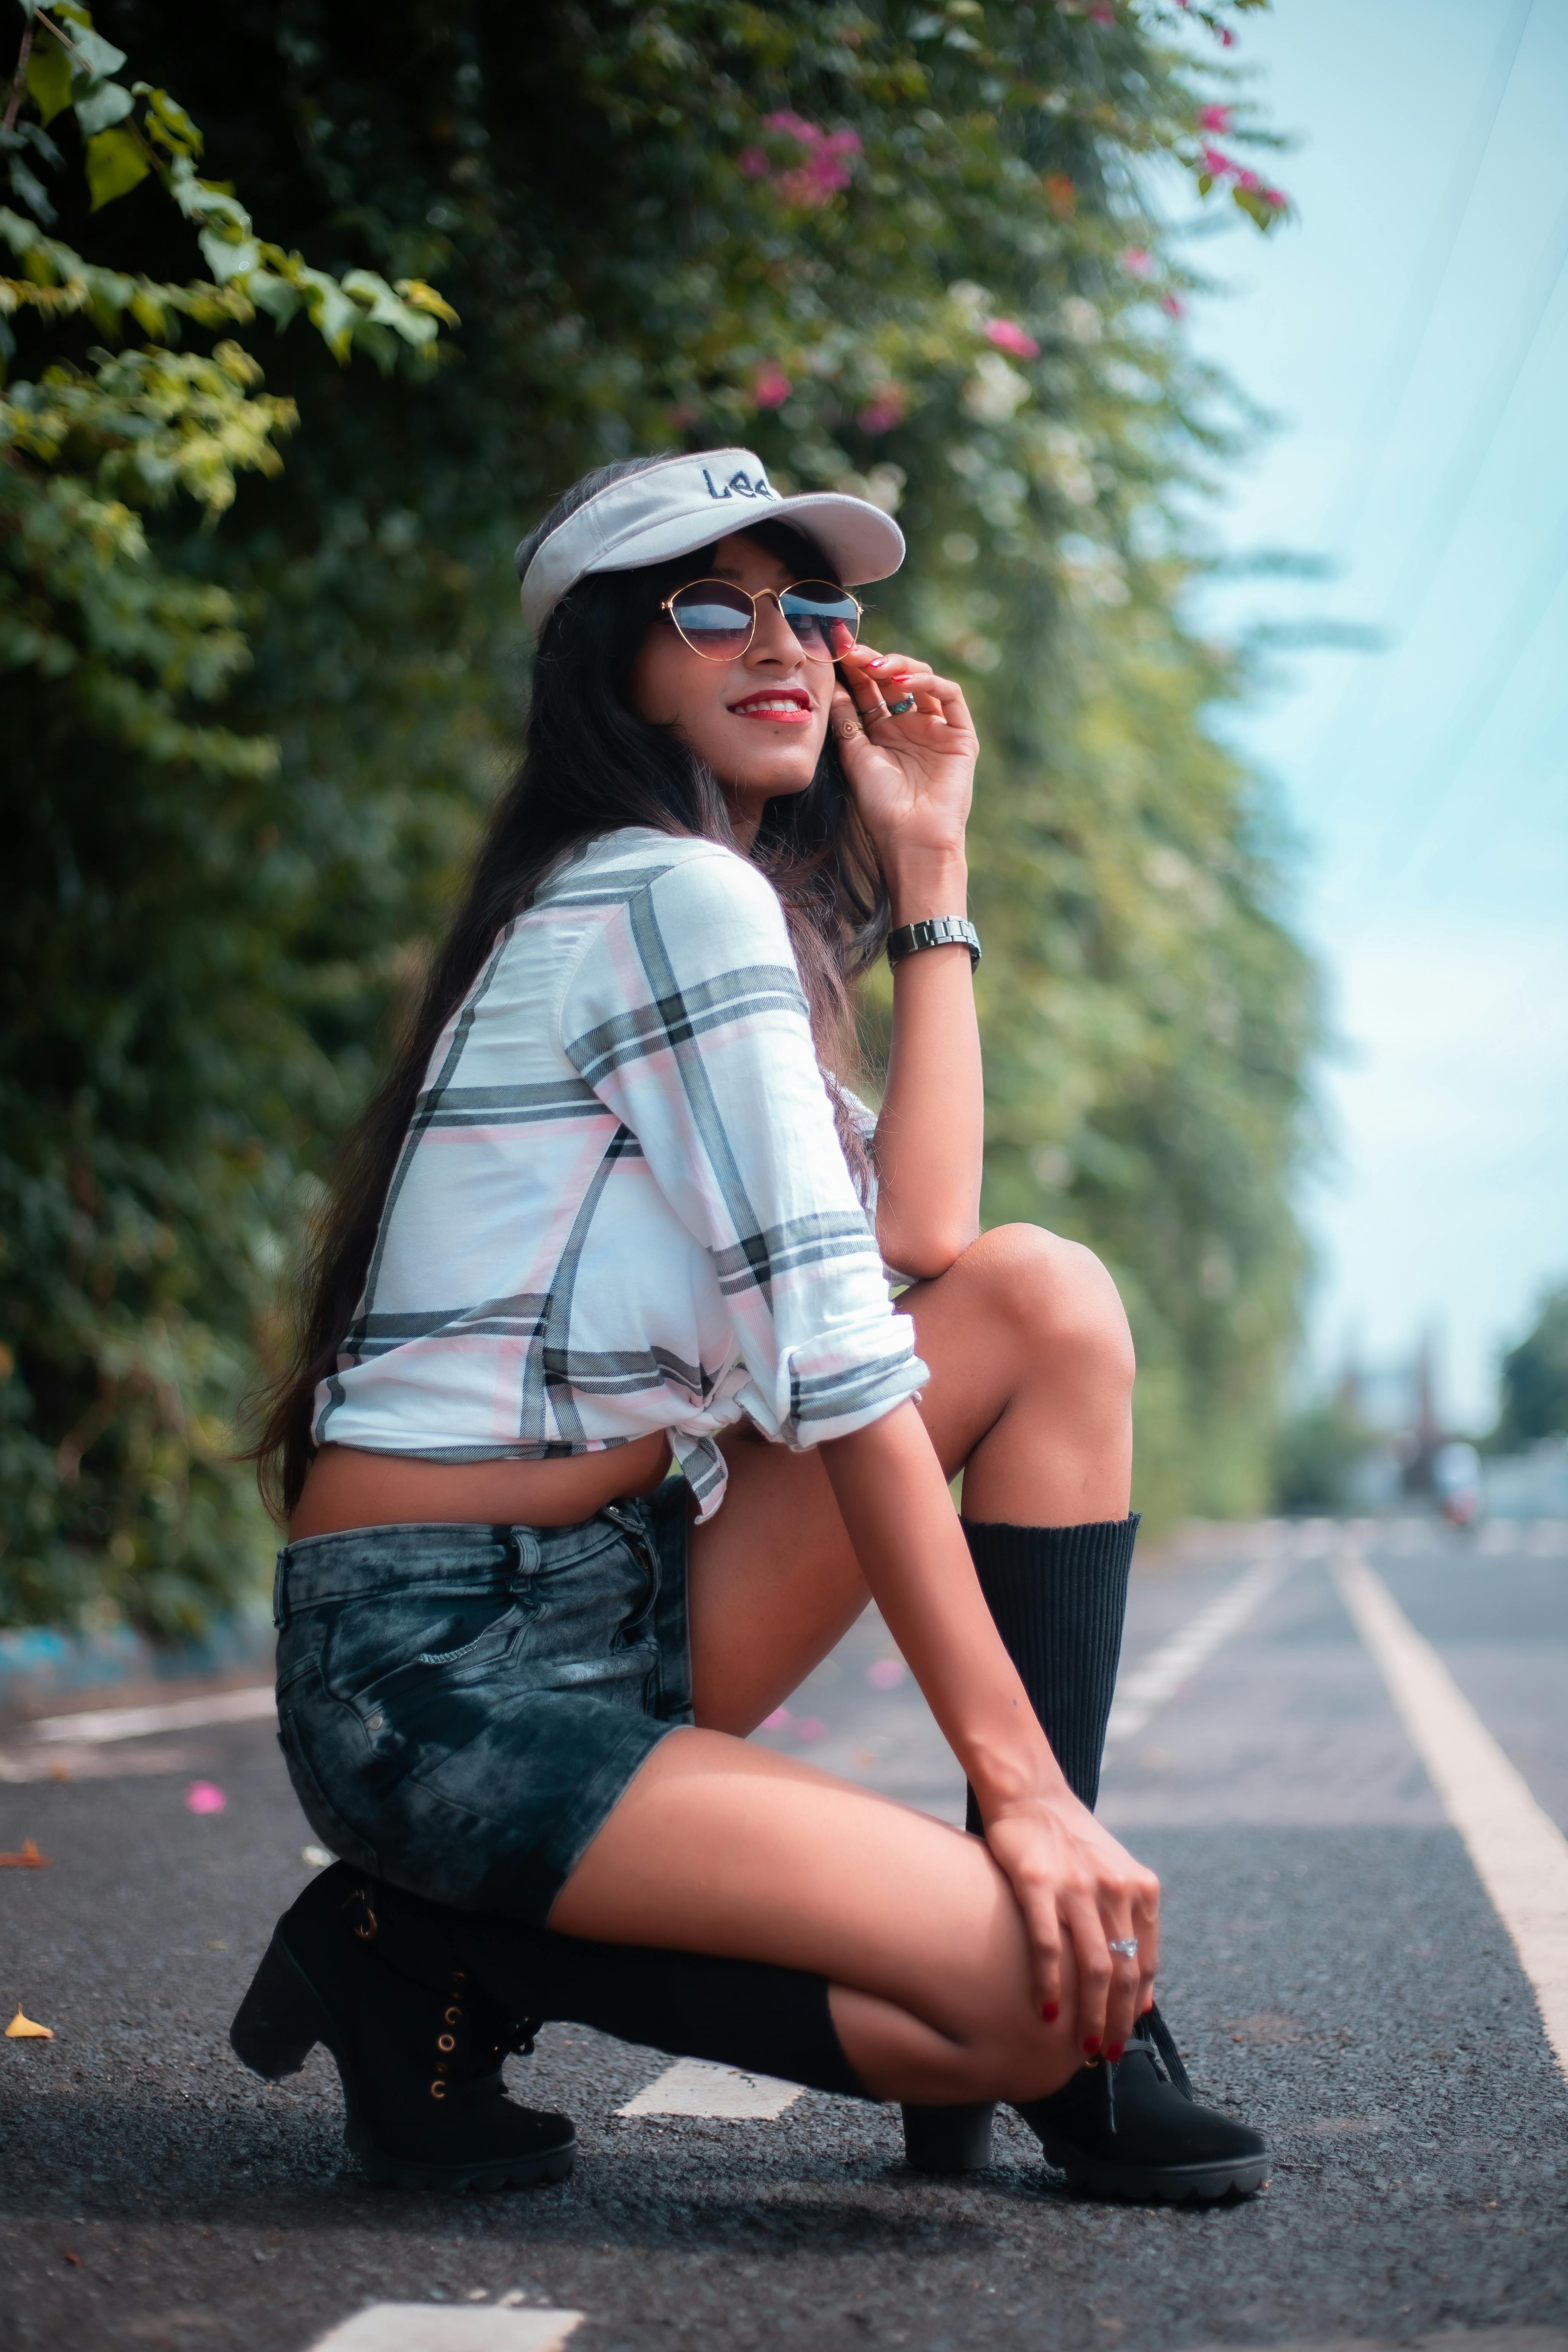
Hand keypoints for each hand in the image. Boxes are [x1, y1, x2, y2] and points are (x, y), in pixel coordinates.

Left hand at [831, 646, 977, 880]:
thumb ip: (847, 720)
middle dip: (873, 662)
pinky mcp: (960, 735)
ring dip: (899, 667)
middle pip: (894, 681)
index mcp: (884, 733)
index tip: (834, 651)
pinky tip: (904, 684)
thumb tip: (832, 684)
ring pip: (922, 681)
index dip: (853, 670)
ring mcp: (937, 729)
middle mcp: (911, 727)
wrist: (912, 838)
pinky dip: (929, 683)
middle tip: (852, 652)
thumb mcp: (856, 756)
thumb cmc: (881, 806)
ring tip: (875, 667)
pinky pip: (949, 696)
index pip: (869, 691)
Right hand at [981, 1789, 1159, 2055]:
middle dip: (1118, 2020)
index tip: (1128, 2037)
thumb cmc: (1073, 1843)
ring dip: (1090, 2013)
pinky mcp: (1038, 1883)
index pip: (1145, 1962)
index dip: (1138, 2006)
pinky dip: (1049, 1982)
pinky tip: (1046, 2010)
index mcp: (1140, 1888)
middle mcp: (1115, 1888)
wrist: (1032, 1794)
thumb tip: (1145, 1998)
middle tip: (1108, 2053)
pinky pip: (1047, 1944)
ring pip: (1092, 1965)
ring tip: (1083, 2045)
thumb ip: (1133, 1929)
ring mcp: (1077, 1886)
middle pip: (1123, 1972)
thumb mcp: (1117, 1877)